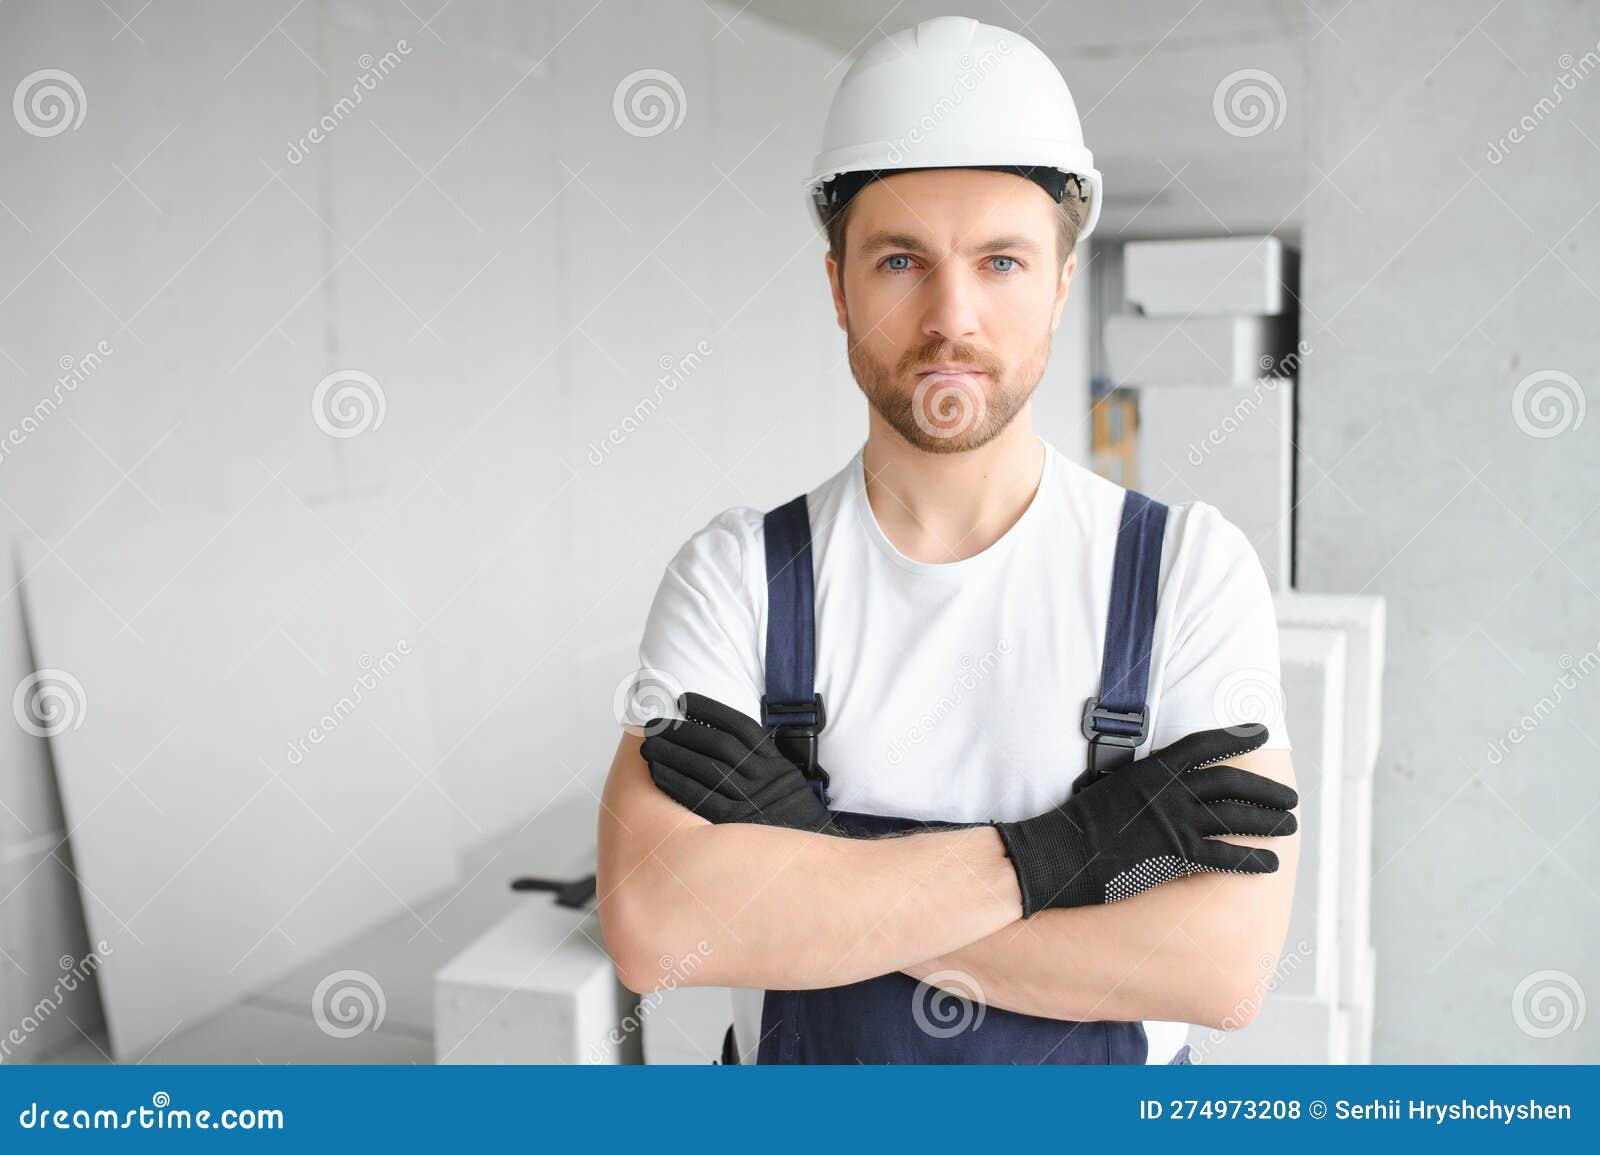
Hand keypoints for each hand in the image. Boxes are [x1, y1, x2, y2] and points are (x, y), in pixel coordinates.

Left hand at [639, 692, 838, 834]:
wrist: (803, 858)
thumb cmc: (787, 815)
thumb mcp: (783, 779)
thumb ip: (759, 759)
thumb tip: (718, 735)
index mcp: (773, 762)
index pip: (739, 727)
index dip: (710, 710)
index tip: (684, 700)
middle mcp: (762, 777)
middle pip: (717, 744)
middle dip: (683, 730)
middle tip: (655, 723)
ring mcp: (748, 800)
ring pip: (705, 768)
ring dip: (673, 753)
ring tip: (649, 744)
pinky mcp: (731, 823)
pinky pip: (699, 798)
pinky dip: (676, 781)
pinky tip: (657, 771)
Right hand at [993, 724, 1297, 916]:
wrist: (1056, 852)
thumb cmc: (1074, 823)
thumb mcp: (1108, 787)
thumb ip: (1138, 784)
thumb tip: (1155, 784)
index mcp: (1152, 770)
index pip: (1204, 745)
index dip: (1236, 736)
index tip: (1261, 731)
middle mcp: (1170, 791)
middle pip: (1232, 783)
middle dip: (1267, 790)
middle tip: (1291, 797)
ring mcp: (1174, 822)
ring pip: (1237, 817)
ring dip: (1270, 822)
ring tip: (1291, 825)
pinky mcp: (1175, 853)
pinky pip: (1225, 855)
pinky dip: (1253, 859)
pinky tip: (1271, 864)